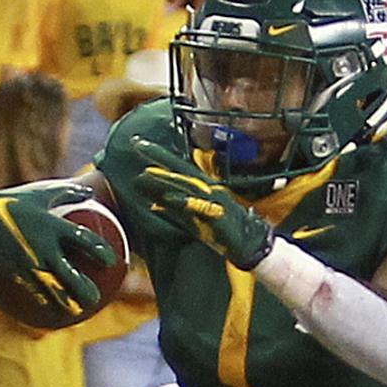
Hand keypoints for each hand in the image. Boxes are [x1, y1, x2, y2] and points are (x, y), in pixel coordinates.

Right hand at [0, 181, 114, 312]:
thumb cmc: (12, 203)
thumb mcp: (40, 193)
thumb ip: (66, 193)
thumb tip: (89, 191)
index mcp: (51, 226)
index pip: (82, 240)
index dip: (99, 250)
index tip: (111, 260)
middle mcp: (42, 247)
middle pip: (68, 274)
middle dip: (83, 288)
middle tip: (96, 298)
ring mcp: (28, 263)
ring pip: (50, 289)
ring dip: (65, 302)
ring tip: (77, 310)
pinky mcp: (15, 271)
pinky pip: (32, 289)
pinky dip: (43, 300)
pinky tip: (51, 309)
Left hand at [126, 136, 273, 268]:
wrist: (249, 243)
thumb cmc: (222, 230)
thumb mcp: (195, 218)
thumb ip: (175, 210)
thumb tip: (153, 204)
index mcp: (202, 186)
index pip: (176, 167)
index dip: (158, 154)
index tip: (138, 142)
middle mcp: (206, 188)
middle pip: (178, 169)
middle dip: (158, 156)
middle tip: (137, 143)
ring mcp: (211, 199)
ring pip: (184, 185)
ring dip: (165, 179)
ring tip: (144, 173)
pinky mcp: (215, 214)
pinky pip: (195, 207)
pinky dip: (181, 202)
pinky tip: (166, 199)